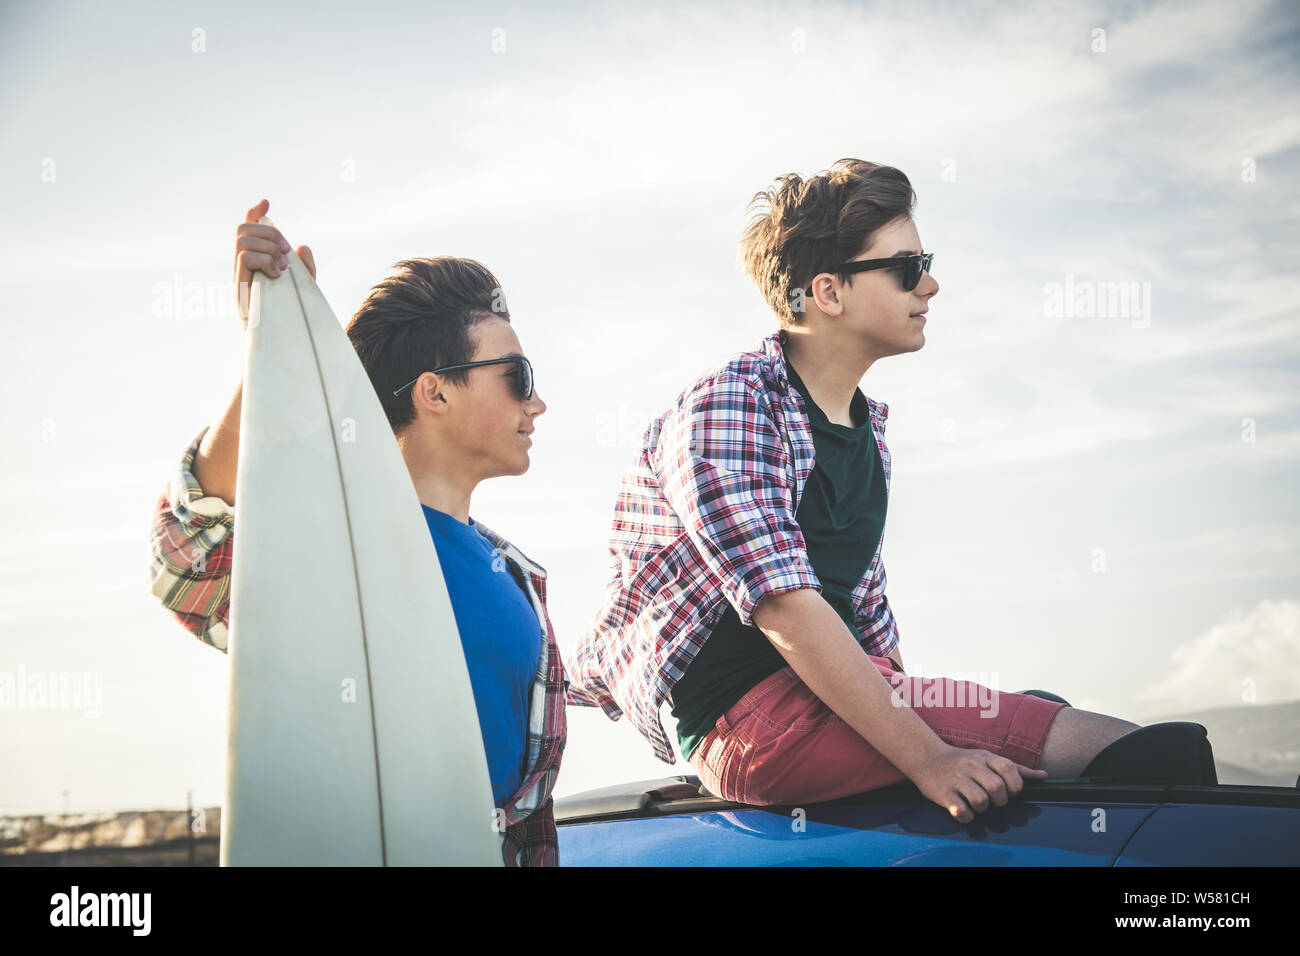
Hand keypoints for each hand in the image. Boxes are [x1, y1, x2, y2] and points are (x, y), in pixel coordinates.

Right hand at [233, 198, 315, 323]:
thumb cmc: (292, 315)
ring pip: (242, 241)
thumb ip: (305, 267)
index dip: (255, 212)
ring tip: (282, 267)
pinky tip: (277, 275)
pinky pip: (245, 258)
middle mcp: (243, 266)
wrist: (282, 343)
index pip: (249, 230)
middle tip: (285, 251)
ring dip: (267, 247)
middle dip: (268, 232)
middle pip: (243, 228)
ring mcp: (238, 276)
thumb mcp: (304, 288)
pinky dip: (264, 260)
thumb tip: (302, 247)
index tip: (266, 201)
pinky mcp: (238, 288)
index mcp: (256, 262)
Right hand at [908, 744, 1048, 823]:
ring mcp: (957, 779)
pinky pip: (962, 811)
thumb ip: (1015, 768)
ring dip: (982, 809)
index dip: (1014, 785)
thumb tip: (1044, 775)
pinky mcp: (943, 793)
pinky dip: (966, 816)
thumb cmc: (961, 760)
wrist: (926, 757)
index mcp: (984, 757)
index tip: (1008, 791)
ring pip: (981, 801)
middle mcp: (971, 766)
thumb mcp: (987, 757)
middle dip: (999, 800)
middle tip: (993, 800)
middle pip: (997, 788)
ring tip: (976, 804)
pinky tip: (963, 810)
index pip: (1008, 768)